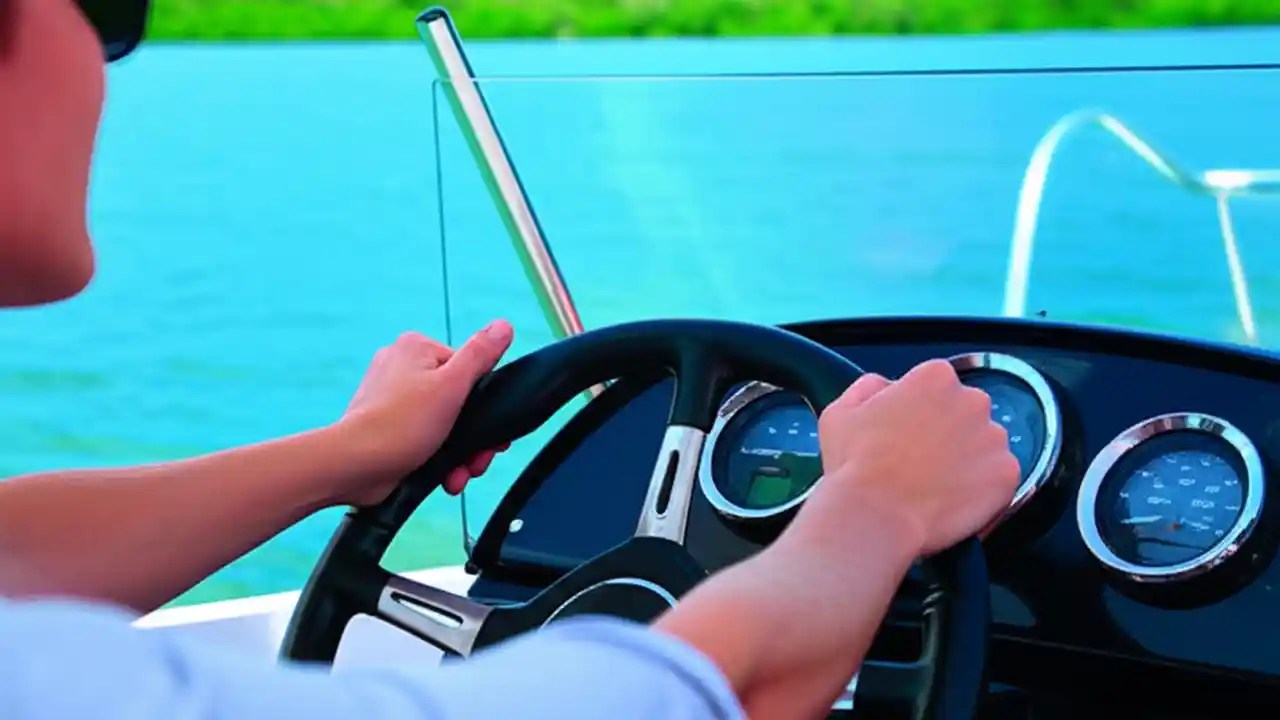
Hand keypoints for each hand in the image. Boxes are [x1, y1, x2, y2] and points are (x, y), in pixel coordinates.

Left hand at [335, 320, 514, 506]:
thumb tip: (503, 325)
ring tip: (459, 475)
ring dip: (459, 454)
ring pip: (445, 423)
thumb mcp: (451, 385)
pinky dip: (438, 459)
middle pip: (459, 401)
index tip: (494, 437)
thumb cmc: (401, 424)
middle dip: (473, 437)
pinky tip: (445, 477)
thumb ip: (480, 354)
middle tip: (478, 462)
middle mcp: (401, 367)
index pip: (469, 370)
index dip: (485, 405)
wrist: (353, 466)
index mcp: (416, 348)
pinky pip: (425, 438)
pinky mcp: (387, 426)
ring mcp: (392, 398)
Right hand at [810, 359, 1019, 554]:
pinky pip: (998, 479)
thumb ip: (869, 387)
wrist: (875, 515)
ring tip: (935, 485)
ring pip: (984, 446)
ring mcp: (994, 438)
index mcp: (936, 378)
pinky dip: (981, 490)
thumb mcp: (842, 411)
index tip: (908, 433)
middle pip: (965, 412)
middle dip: (948, 432)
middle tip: (921, 461)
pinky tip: (951, 501)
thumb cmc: (855, 466)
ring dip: (967, 460)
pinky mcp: (1006, 475)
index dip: (919, 411)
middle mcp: (972, 401)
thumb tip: (885, 386)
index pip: (937, 386)